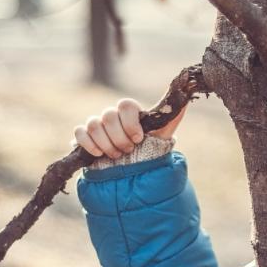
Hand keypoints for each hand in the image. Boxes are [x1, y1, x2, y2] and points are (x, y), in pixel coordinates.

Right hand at [71, 98, 187, 157]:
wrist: (136, 171)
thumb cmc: (151, 149)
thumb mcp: (165, 133)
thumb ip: (174, 115)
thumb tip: (186, 95)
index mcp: (131, 112)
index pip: (125, 104)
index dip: (130, 121)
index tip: (139, 138)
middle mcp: (113, 116)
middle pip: (108, 115)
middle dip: (119, 137)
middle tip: (129, 150)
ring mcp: (98, 126)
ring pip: (93, 124)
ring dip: (106, 143)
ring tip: (117, 156)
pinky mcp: (86, 139)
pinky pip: (79, 132)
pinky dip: (88, 143)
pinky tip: (99, 155)